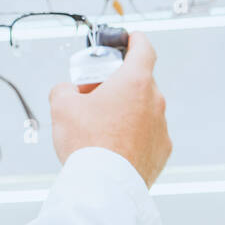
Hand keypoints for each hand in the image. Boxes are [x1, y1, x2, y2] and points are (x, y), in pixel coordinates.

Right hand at [47, 32, 170, 187]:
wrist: (104, 186)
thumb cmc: (86, 142)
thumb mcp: (61, 106)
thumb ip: (63, 89)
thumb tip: (66, 91)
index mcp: (135, 81)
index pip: (144, 49)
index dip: (135, 40)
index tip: (130, 38)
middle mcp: (155, 101)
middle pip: (140, 82)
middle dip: (119, 84)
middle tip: (96, 95)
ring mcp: (161, 127)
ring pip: (144, 109)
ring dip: (127, 111)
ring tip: (101, 127)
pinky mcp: (162, 150)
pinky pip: (148, 134)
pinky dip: (134, 135)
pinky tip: (114, 146)